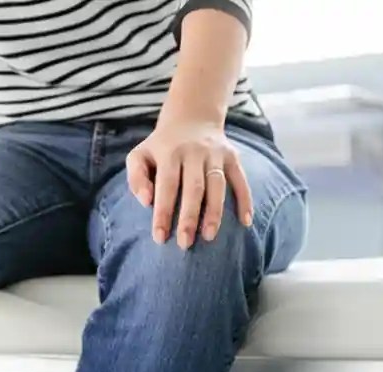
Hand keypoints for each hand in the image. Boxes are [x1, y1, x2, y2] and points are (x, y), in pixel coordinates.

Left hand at [125, 120, 252, 249]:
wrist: (191, 117)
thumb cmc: (161, 147)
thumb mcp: (140, 155)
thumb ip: (136, 177)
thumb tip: (146, 201)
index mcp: (170, 152)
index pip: (167, 185)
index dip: (163, 212)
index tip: (160, 237)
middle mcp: (195, 151)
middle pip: (194, 187)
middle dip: (189, 217)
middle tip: (185, 243)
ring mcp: (216, 154)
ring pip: (218, 185)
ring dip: (214, 212)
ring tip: (209, 236)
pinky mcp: (233, 156)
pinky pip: (241, 180)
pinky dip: (245, 200)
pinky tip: (246, 222)